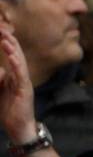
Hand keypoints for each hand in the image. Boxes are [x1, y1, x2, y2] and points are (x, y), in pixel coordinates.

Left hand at [0, 24, 36, 141]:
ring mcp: (24, 83)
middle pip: (16, 56)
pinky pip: (22, 75)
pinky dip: (18, 65)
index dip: (7, 44)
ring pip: (20, 63)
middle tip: (3, 29)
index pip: (11, 56)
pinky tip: (12, 56)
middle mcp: (20, 77)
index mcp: (14, 77)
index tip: (0, 32)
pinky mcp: (26, 90)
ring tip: (6, 39)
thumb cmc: (8, 111)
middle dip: (10, 42)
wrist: (18, 128)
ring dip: (13, 51)